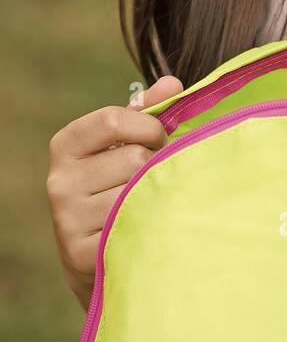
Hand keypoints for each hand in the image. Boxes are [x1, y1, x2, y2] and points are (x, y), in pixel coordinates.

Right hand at [46, 76, 180, 309]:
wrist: (96, 257)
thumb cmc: (116, 187)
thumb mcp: (124, 144)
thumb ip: (147, 112)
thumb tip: (172, 84)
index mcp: (66, 145)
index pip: (112, 119)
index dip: (148, 126)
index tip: (159, 140)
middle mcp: (59, 181)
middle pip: (133, 158)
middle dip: (156, 166)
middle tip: (154, 180)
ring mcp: (67, 218)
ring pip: (138, 193)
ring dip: (154, 197)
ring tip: (147, 205)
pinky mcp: (81, 253)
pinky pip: (135, 226)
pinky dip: (149, 224)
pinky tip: (143, 228)